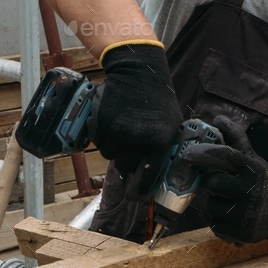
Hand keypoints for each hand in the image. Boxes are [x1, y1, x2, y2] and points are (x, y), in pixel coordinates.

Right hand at [88, 40, 182, 177]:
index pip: (147, 178)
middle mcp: (138, 141)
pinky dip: (101, 134)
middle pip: (124, 166)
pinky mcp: (101, 123)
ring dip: (113, 144)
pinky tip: (111, 120)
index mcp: (159, 143)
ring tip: (122, 127)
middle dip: (125, 157)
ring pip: (108, 153)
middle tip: (129, 143)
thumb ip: (162, 148)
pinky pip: (97, 140)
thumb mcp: (170, 124)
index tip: (134, 194)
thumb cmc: (156, 99)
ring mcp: (118, 132)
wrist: (137, 72)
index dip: (139, 189)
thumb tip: (156, 175)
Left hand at [181, 115, 267, 243]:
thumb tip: (218, 119)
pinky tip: (231, 216)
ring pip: (211, 206)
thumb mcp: (251, 159)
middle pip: (212, 183)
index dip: (203, 152)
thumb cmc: (258, 181)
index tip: (187, 154)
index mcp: (253, 168)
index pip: (224, 155)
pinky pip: (215, 225)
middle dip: (210, 183)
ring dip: (214, 203)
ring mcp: (247, 213)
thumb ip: (235, 138)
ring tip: (229, 201)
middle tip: (217, 184)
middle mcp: (252, 190)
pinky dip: (219, 221)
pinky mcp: (242, 233)